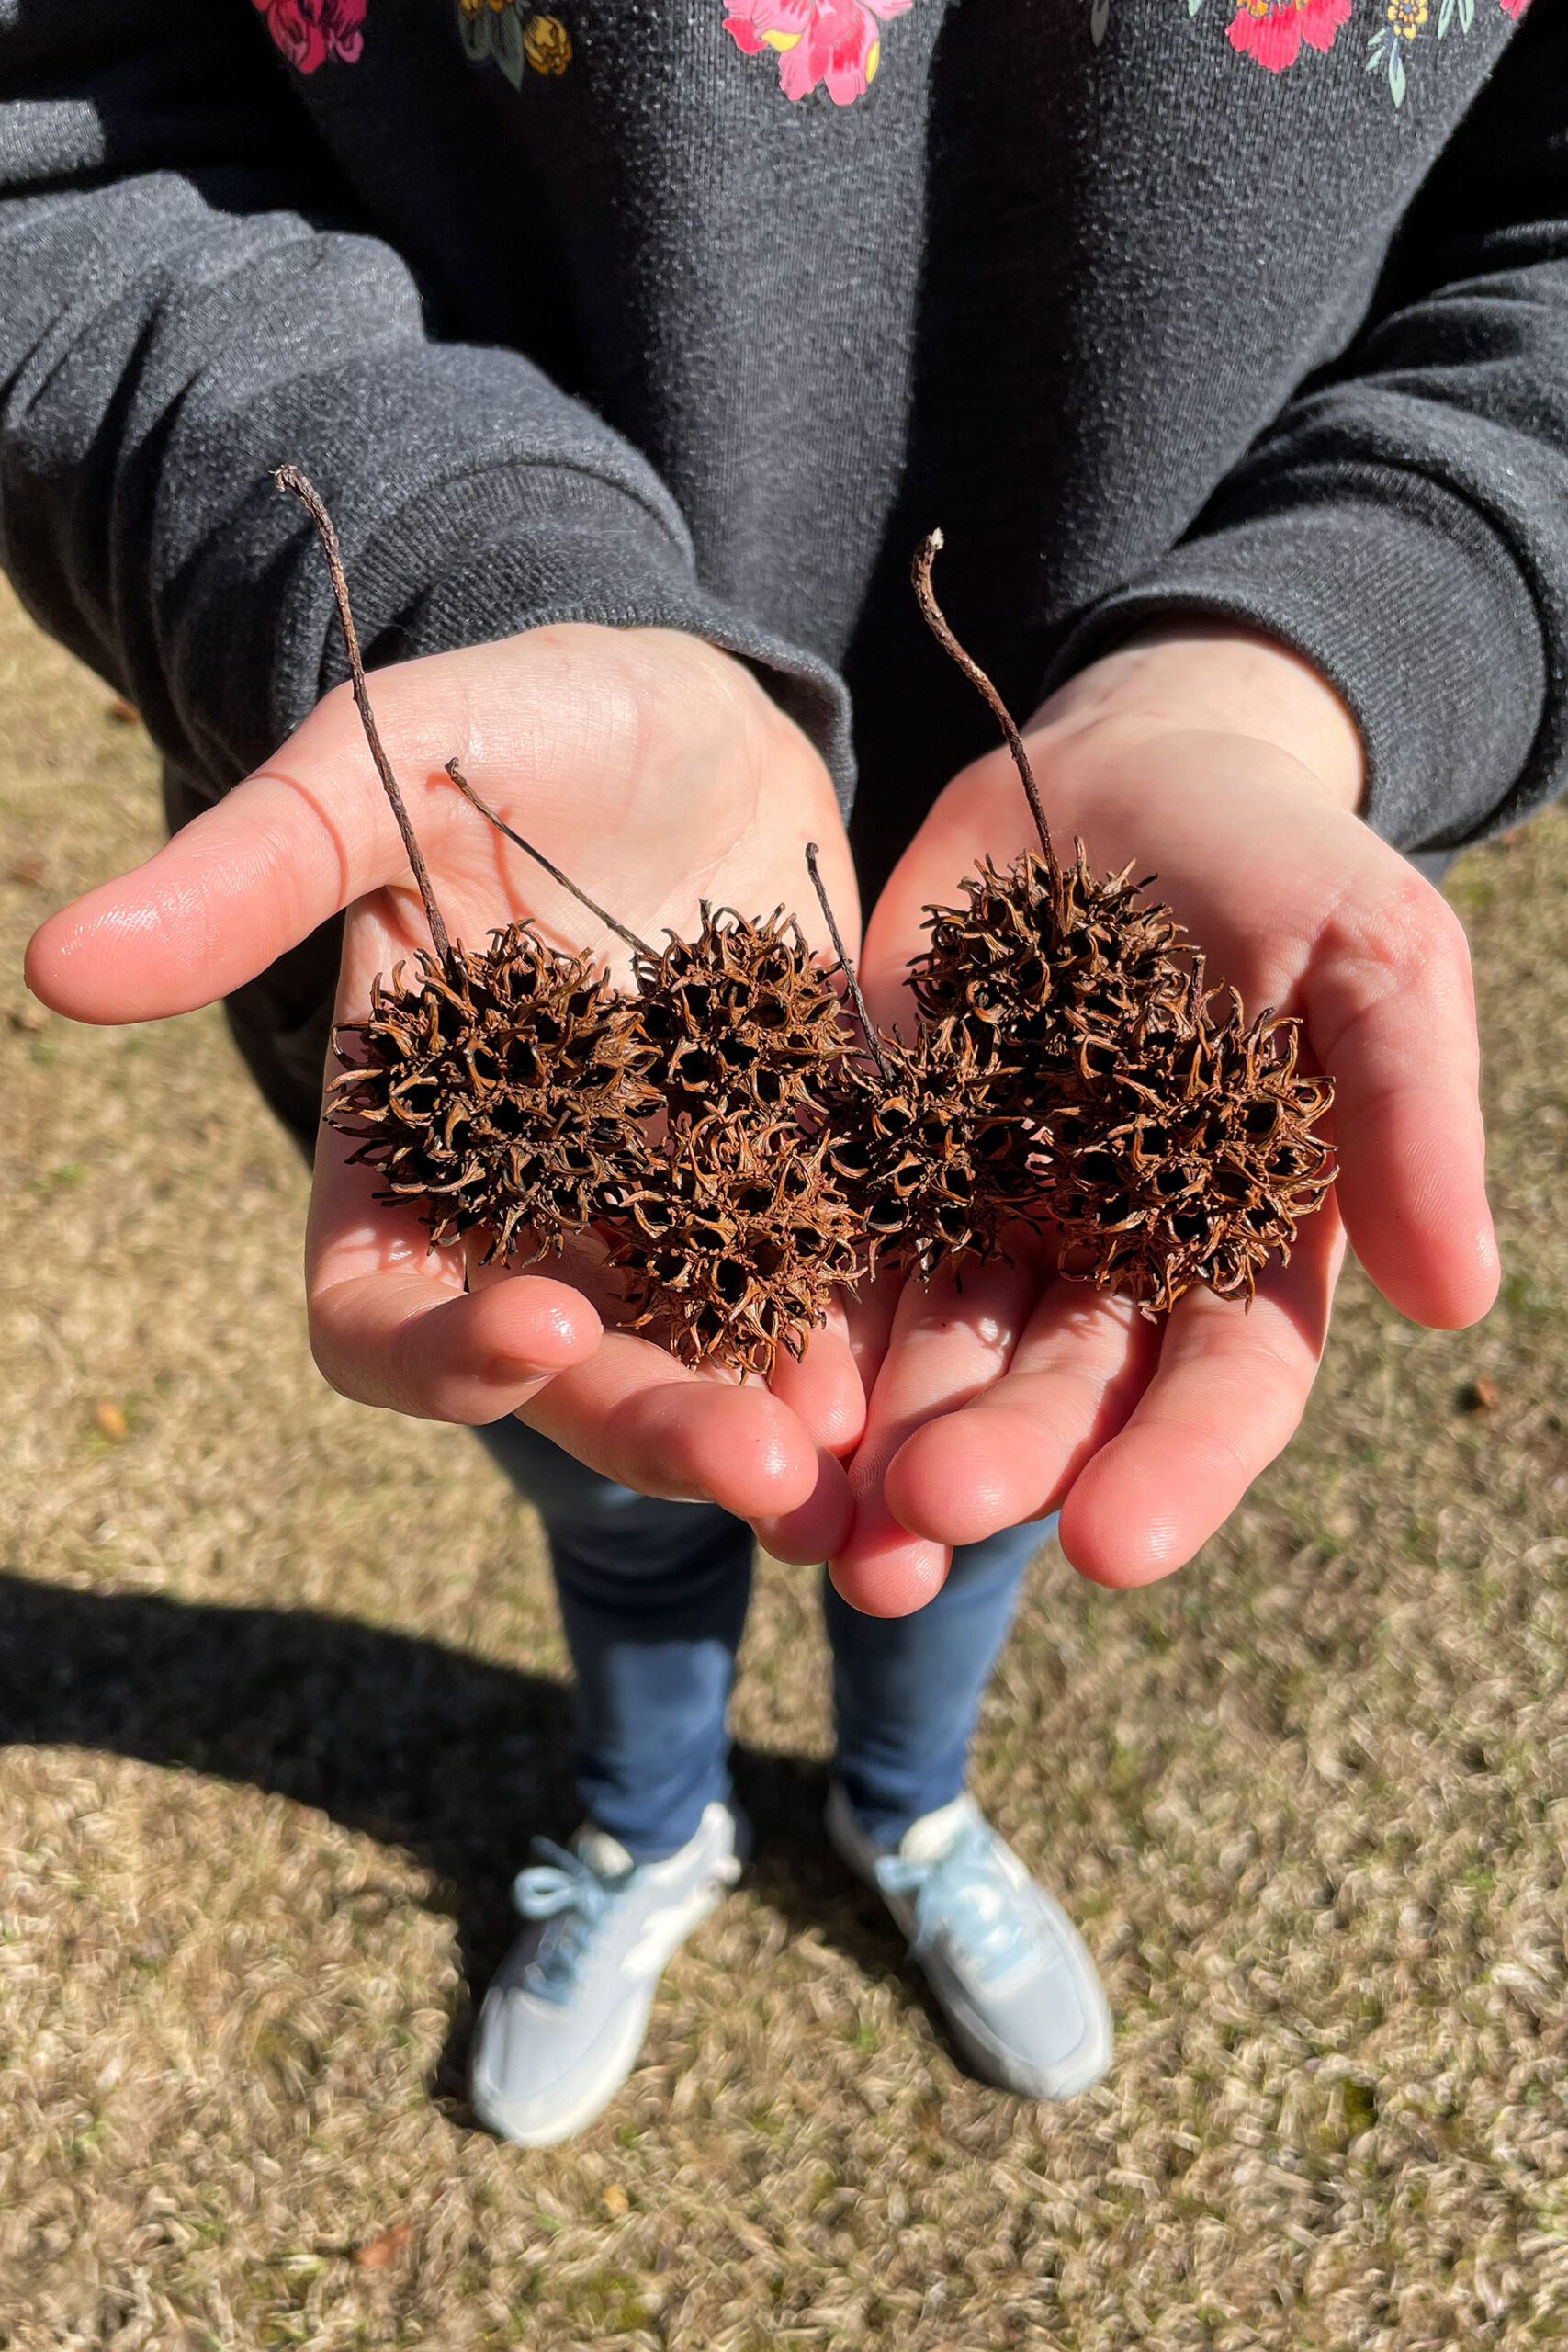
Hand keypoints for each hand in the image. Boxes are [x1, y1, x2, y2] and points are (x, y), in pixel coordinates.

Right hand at [25, 626, 864, 1562]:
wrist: (686, 703)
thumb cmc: (506, 724)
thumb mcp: (374, 772)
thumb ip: (250, 875)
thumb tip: (54, 970)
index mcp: (416, 1158)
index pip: (387, 1312)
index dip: (448, 1352)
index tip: (544, 1321)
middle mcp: (546, 1216)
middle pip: (581, 1371)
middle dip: (660, 1423)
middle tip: (761, 1466)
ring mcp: (688, 1210)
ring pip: (724, 1361)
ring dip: (795, 1435)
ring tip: (880, 1495)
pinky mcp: (817, 1176)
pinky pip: (851, 1286)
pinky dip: (897, 1344)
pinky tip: (970, 1388)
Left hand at [831, 623, 1498, 1611]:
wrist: (1122, 775)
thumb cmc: (1278, 862)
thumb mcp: (1371, 951)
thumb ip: (1406, 1110)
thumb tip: (1460, 1297)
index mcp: (1240, 1246)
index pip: (1223, 1385)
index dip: (1177, 1469)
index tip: (1113, 1549)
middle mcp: (1106, 1262)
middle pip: (1055, 1388)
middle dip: (995, 1461)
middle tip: (921, 1515)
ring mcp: (981, 1215)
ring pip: (927, 1350)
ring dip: (871, 1436)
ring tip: (808, 1516)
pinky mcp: (875, 1155)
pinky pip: (825, 1243)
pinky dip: (786, 1313)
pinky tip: (730, 1377)